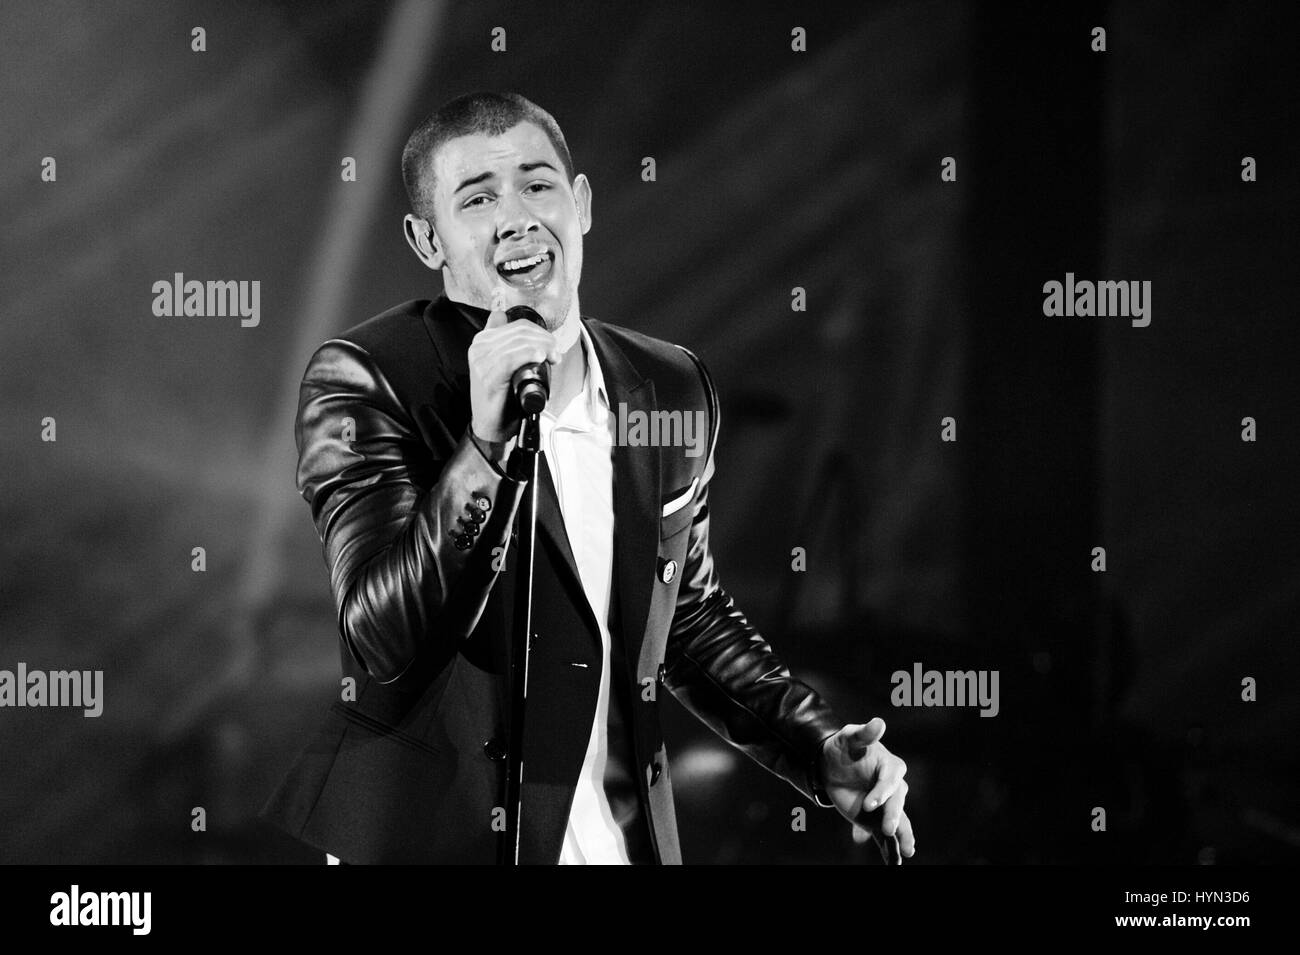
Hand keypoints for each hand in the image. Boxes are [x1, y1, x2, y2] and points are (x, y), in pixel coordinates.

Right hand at [467, 289, 560, 443]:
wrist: (490, 426)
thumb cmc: (502, 397)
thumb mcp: (504, 366)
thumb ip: (509, 345)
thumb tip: (526, 328)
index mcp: (482, 341)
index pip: (515, 323)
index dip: (538, 330)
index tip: (550, 345)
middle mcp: (479, 347)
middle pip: (520, 331)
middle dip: (545, 339)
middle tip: (556, 353)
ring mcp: (481, 361)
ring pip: (519, 343)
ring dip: (543, 347)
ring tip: (554, 357)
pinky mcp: (488, 376)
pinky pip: (512, 358)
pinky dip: (529, 355)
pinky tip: (541, 358)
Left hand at [818, 718, 915, 861]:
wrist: (830, 766)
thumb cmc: (842, 747)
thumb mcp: (848, 737)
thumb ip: (863, 733)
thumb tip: (879, 722)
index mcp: (891, 766)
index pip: (892, 781)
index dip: (882, 793)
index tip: (870, 805)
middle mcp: (893, 788)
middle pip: (897, 802)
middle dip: (893, 816)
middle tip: (887, 830)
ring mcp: (886, 806)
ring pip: (899, 821)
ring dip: (902, 836)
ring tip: (906, 852)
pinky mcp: (877, 820)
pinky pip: (886, 837)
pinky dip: (890, 849)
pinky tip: (893, 862)